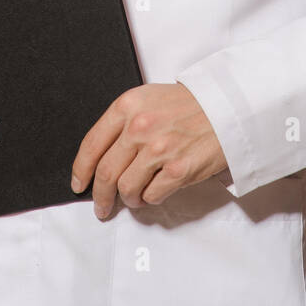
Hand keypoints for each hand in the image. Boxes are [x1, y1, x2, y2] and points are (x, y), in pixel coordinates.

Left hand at [70, 82, 228, 219]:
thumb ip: (122, 122)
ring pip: (126, 189)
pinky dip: (150, 199)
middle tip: (101, 206)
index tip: (79, 183)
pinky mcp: (178, 169)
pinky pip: (151, 196)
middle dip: (99, 196)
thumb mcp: (147, 99)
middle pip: (105, 173)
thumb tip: (101, 158)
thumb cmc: (187, 105)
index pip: (91, 145)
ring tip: (134, 197)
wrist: (226, 108)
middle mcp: (139, 127)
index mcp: (127, 107)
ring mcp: (159, 149)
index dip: (81, 170)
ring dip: (128, 199)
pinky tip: (154, 192)